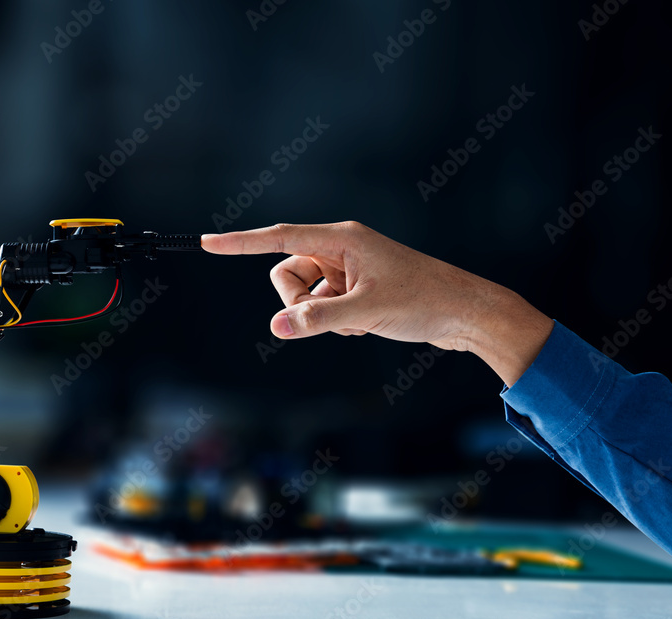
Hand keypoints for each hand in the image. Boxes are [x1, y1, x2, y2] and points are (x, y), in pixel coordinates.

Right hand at [201, 221, 553, 385]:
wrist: (464, 313)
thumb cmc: (423, 301)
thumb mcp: (366, 313)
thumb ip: (317, 319)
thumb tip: (276, 327)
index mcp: (342, 239)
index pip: (280, 238)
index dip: (241, 243)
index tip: (208, 243)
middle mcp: (341, 248)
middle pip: (286, 273)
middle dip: (298, 302)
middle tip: (332, 317)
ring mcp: (348, 268)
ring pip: (303, 294)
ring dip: (320, 315)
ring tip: (357, 322)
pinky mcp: (355, 287)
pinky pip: (322, 305)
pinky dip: (335, 321)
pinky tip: (366, 324)